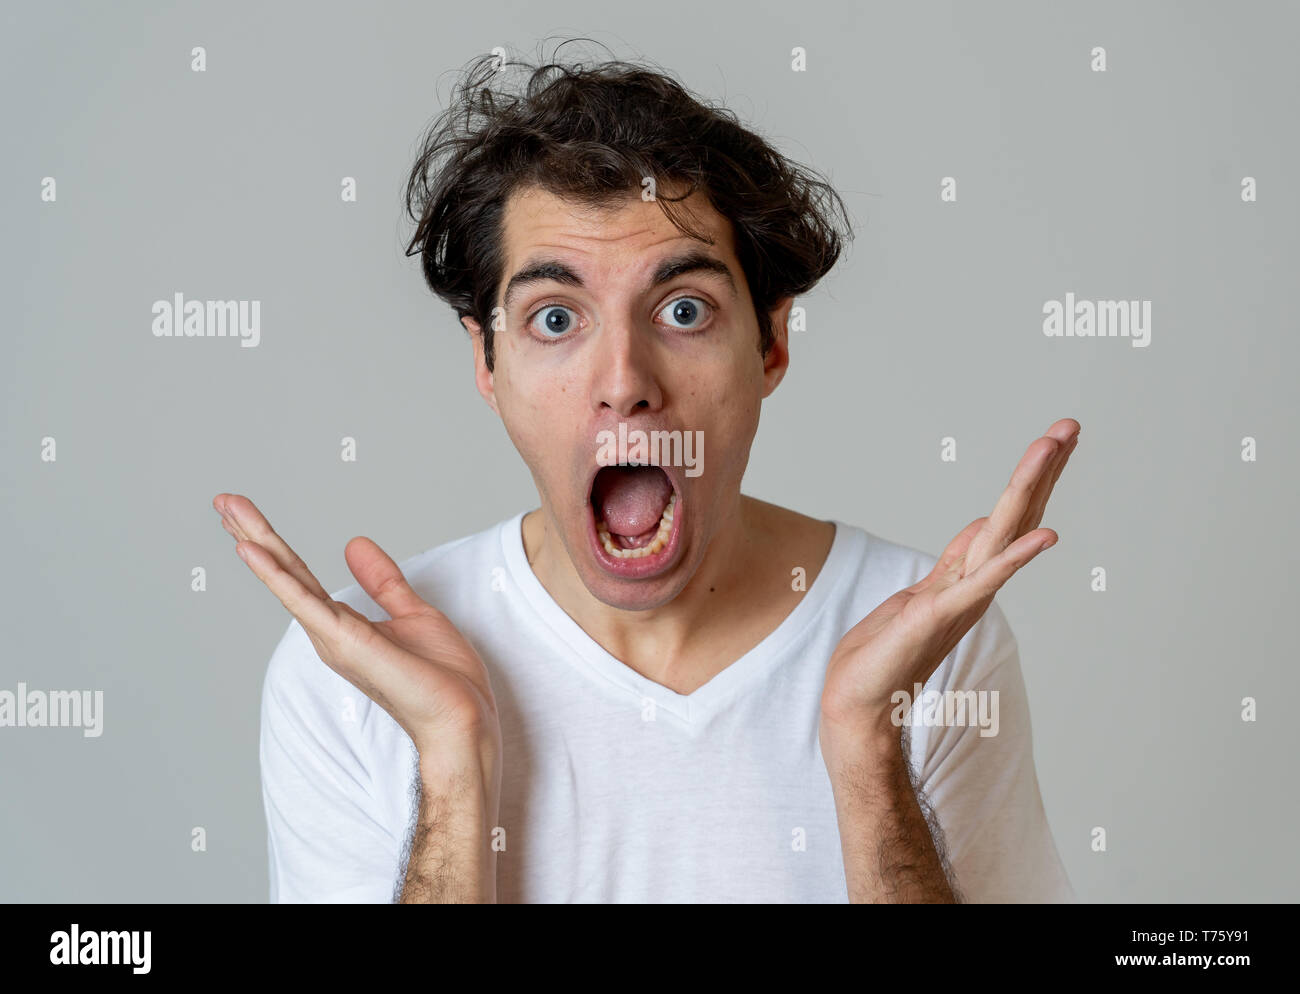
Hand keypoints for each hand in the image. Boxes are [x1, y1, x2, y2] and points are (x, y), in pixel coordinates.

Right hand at [213, 493, 501, 769]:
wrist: (461, 720)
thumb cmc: (442, 681)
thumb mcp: (413, 614)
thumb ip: (382, 582)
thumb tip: (354, 544)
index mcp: (344, 625)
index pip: (300, 575)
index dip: (275, 544)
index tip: (247, 516)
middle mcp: (329, 632)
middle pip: (285, 573)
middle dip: (253, 534)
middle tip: (222, 499)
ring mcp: (333, 638)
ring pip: (287, 580)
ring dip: (257, 543)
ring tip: (228, 510)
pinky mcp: (345, 642)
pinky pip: (304, 602)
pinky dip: (277, 576)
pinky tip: (252, 552)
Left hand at [819, 418, 1079, 745]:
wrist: (857, 706)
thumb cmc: (881, 658)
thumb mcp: (919, 594)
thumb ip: (955, 564)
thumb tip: (982, 528)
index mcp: (964, 576)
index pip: (1005, 517)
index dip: (1030, 479)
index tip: (1055, 440)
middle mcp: (971, 584)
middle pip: (1014, 515)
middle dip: (1042, 469)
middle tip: (1071, 424)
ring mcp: (960, 599)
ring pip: (1003, 533)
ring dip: (1029, 488)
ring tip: (1055, 445)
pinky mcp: (941, 615)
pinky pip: (984, 581)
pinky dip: (1015, 558)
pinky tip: (1047, 536)